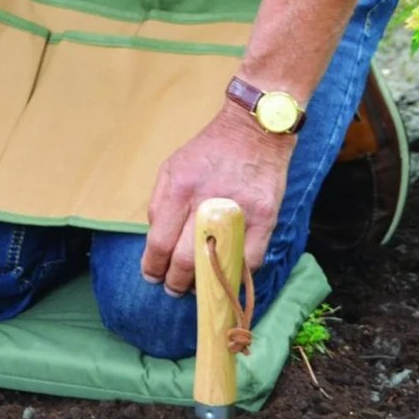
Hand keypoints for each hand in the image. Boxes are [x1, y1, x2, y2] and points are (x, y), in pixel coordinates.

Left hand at [140, 104, 296, 296]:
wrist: (254, 131)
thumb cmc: (208, 150)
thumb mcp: (171, 167)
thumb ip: (159, 203)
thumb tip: (156, 239)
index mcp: (180, 188)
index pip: (160, 242)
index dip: (153, 267)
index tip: (151, 276)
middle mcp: (207, 201)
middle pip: (186, 259)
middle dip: (175, 281)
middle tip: (173, 288)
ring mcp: (240, 211)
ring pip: (218, 264)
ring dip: (204, 283)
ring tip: (197, 287)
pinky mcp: (266, 217)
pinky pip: (250, 259)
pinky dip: (237, 272)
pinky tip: (226, 272)